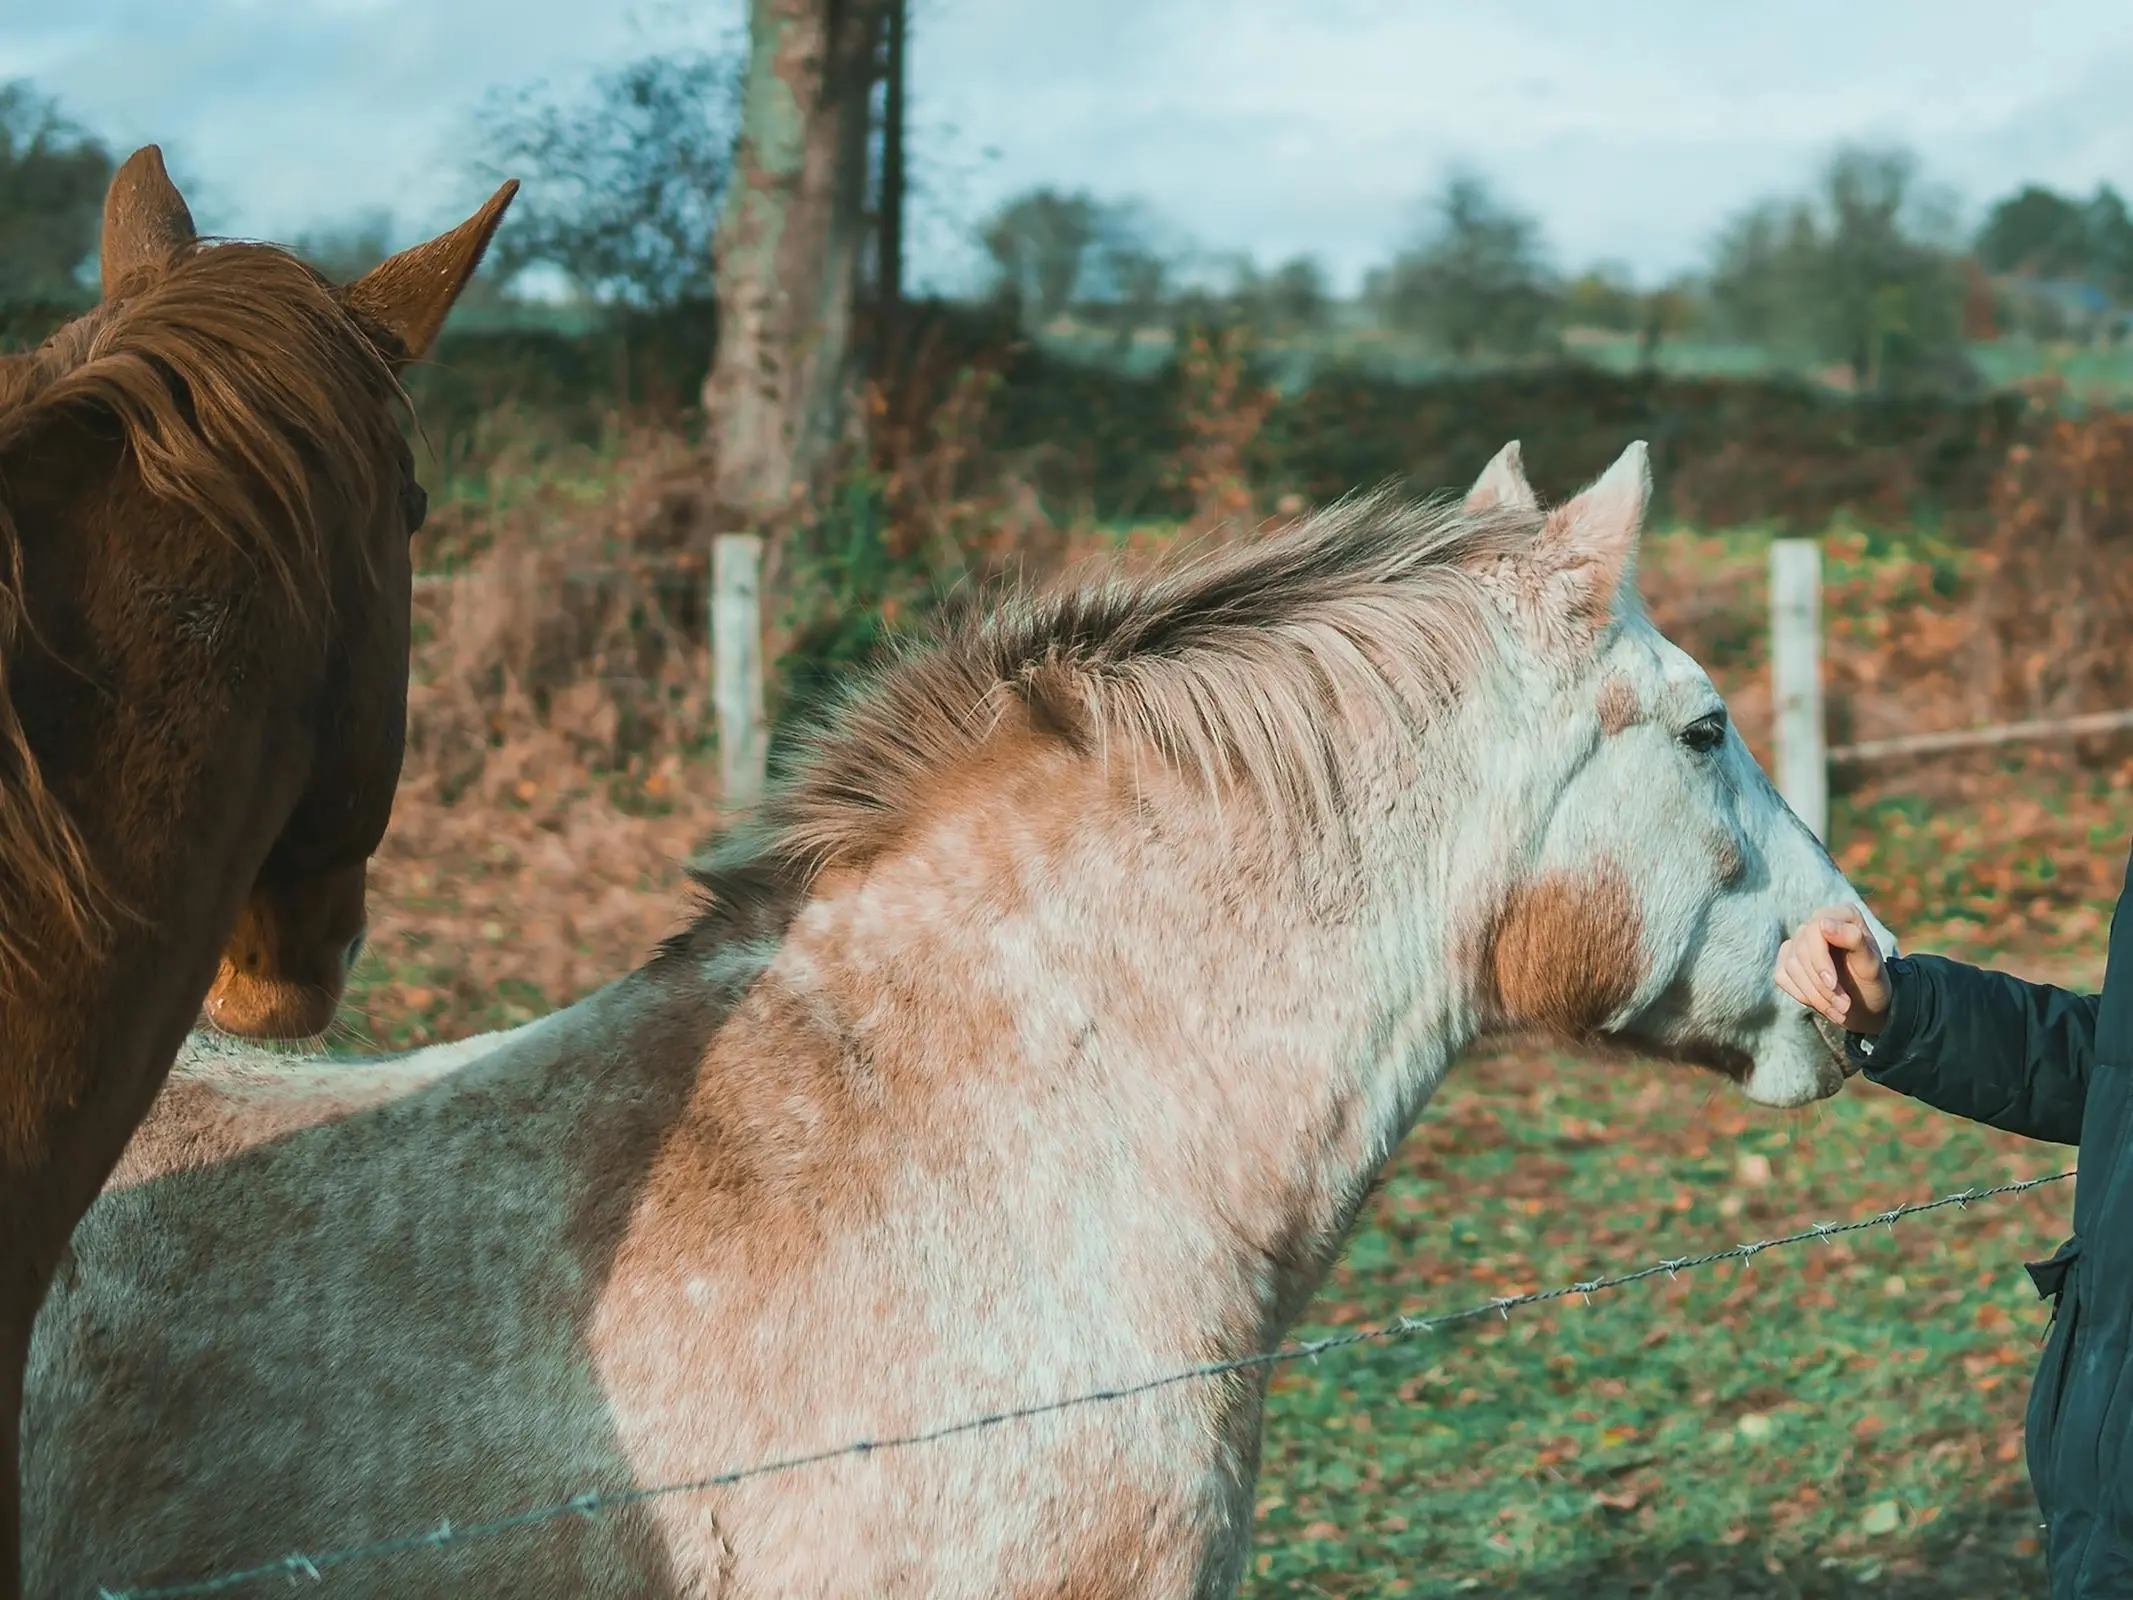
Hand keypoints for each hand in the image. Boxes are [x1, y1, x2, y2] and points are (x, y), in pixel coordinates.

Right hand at [1775, 904, 1892, 1035]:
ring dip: (1814, 994)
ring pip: (1791, 965)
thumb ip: (1853, 940)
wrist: (1865, 1003)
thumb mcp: (1871, 964)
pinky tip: (1823, 1004)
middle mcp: (1818, 921)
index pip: (1815, 929)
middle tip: (1843, 1007)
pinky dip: (1802, 995)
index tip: (1832, 985)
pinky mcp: (1786, 960)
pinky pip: (1782, 976)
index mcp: (1842, 915)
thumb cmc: (1872, 980)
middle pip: (1801, 949)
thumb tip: (1824, 923)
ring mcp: (1799, 940)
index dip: (1820, 960)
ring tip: (1838, 1011)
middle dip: (1820, 984)